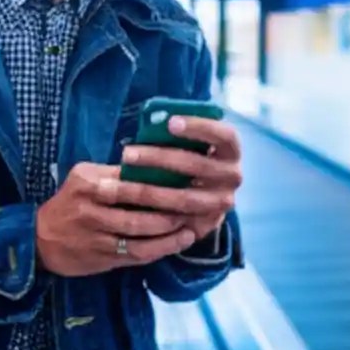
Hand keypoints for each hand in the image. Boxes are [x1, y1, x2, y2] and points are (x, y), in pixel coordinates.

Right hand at [35, 163, 196, 276]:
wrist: (39, 239)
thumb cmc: (71, 203)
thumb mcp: (85, 178)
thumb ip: (116, 175)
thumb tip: (160, 167)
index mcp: (88, 181)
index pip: (131, 178)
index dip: (162, 179)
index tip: (187, 178)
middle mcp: (90, 205)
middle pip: (138, 203)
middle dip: (170, 204)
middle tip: (196, 203)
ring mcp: (95, 233)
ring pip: (140, 232)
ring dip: (169, 231)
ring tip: (190, 227)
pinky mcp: (100, 257)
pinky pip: (135, 254)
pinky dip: (159, 250)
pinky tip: (176, 244)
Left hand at [120, 115, 241, 241]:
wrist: (203, 198)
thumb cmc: (189, 158)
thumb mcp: (192, 144)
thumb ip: (179, 135)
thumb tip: (152, 122)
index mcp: (231, 151)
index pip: (224, 135)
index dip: (199, 128)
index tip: (170, 122)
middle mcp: (232, 177)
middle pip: (197, 166)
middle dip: (159, 159)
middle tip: (127, 154)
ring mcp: (220, 205)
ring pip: (183, 199)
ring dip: (147, 191)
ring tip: (116, 183)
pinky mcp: (205, 227)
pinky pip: (177, 226)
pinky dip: (150, 218)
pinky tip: (124, 211)